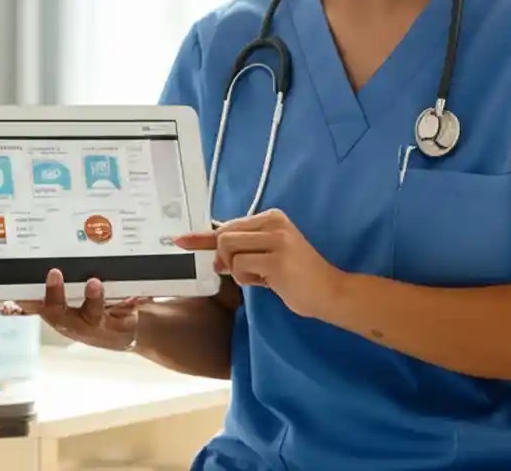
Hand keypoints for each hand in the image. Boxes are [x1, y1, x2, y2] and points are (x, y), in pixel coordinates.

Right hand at [1, 269, 148, 351]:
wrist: (124, 332)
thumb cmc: (88, 312)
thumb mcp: (65, 307)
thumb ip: (41, 300)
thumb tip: (10, 290)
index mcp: (56, 314)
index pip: (34, 307)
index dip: (22, 303)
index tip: (11, 293)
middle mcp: (72, 323)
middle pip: (59, 311)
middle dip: (55, 293)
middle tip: (53, 272)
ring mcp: (96, 325)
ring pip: (92, 313)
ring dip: (92, 297)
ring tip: (93, 281)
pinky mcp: (120, 325)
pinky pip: (124, 311)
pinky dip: (127, 302)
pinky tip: (132, 295)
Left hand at [174, 209, 344, 318]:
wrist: (330, 292)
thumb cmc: (297, 276)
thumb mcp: (267, 256)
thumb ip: (241, 251)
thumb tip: (212, 254)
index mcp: (271, 217)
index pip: (228, 225)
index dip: (203, 237)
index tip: (180, 241)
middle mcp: (274, 222)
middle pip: (223, 237)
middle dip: (224, 259)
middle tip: (244, 274)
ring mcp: (276, 239)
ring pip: (228, 250)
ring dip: (238, 271)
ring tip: (262, 276)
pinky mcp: (276, 259)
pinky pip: (239, 267)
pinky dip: (247, 279)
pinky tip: (268, 282)